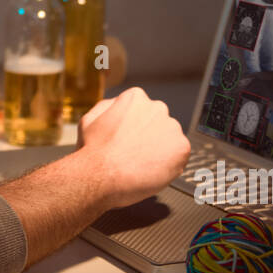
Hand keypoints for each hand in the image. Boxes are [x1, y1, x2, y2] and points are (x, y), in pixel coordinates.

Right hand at [77, 87, 190, 208]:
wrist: (101, 175)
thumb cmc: (93, 151)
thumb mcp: (90, 119)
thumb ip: (108, 108)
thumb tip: (118, 107)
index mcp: (136, 98)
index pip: (143, 111)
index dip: (135, 129)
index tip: (129, 141)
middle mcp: (157, 108)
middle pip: (159, 124)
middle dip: (150, 138)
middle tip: (135, 155)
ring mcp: (172, 127)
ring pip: (170, 140)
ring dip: (160, 151)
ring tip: (141, 165)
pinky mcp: (182, 147)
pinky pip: (179, 157)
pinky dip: (169, 165)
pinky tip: (150, 171)